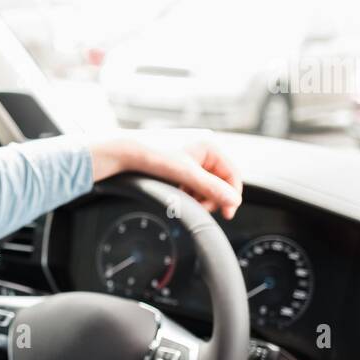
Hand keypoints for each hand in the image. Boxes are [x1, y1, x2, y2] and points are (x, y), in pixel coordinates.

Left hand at [89, 128, 243, 220]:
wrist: (125, 153)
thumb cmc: (153, 156)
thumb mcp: (185, 174)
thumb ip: (211, 188)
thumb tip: (234, 201)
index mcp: (210, 146)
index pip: (232, 174)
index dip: (232, 195)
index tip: (227, 213)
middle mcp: (203, 150)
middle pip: (219, 181)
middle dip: (211, 197)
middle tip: (200, 208)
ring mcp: (192, 158)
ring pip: (206, 185)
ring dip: (199, 196)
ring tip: (186, 200)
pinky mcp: (180, 165)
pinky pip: (193, 184)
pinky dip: (189, 192)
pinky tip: (179, 195)